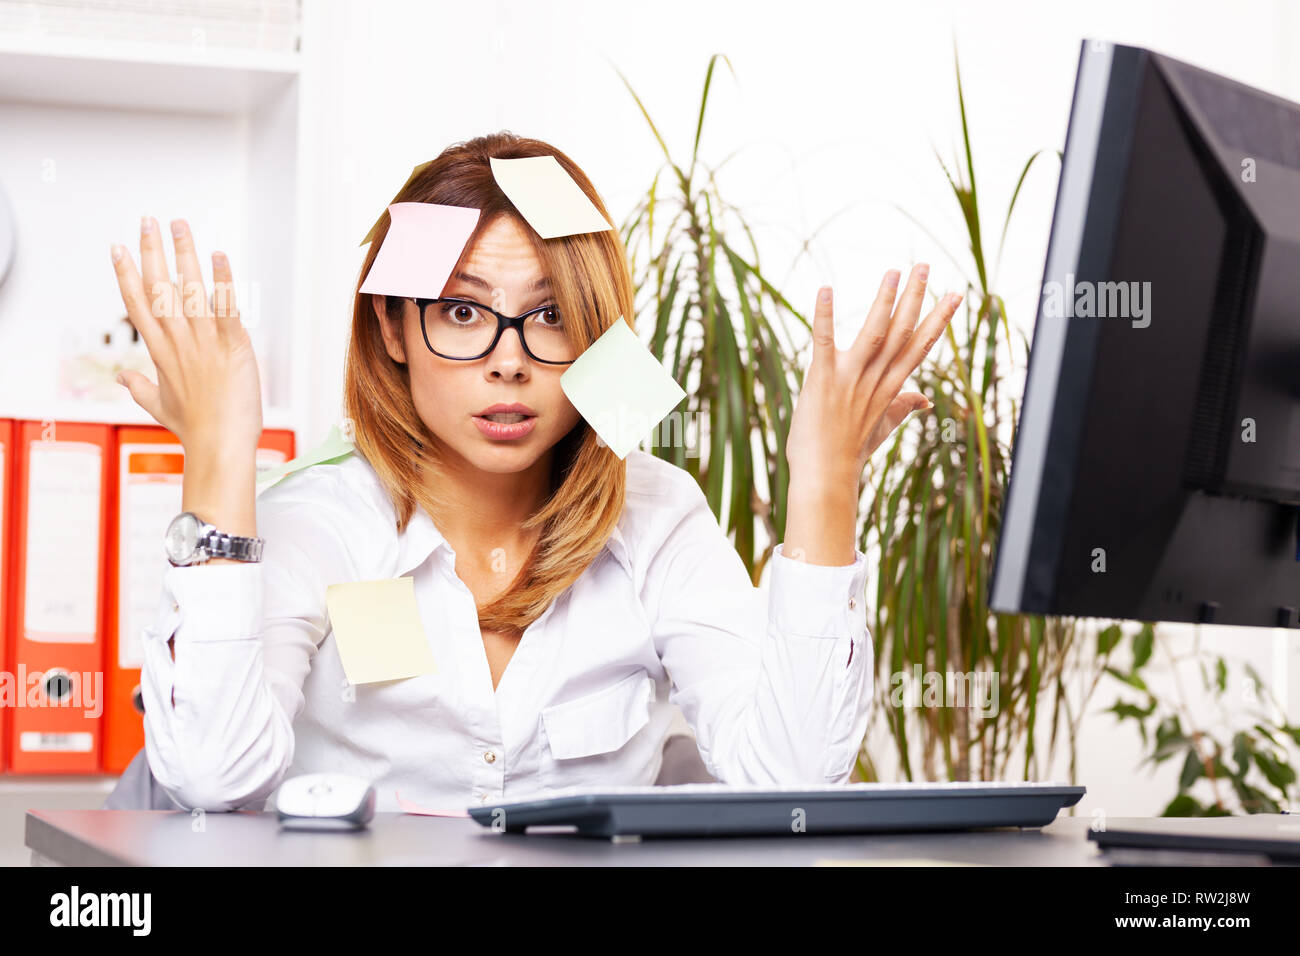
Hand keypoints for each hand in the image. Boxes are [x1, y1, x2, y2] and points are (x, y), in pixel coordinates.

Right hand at [110, 217, 262, 457]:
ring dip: (185, 254)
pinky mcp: (233, 346)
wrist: (221, 445)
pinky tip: (220, 256)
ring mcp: (204, 342)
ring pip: (189, 290)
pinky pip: (227, 308)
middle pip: (159, 287)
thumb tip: (123, 377)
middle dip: (152, 251)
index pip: (137, 304)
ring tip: (179, 225)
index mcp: (160, 352)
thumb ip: (140, 387)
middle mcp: (178, 341)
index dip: (126, 274)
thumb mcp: (159, 406)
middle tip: (148, 220)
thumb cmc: (196, 428)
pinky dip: (224, 281)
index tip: (117, 248)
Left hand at [785, 264, 961, 490]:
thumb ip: (904, 408)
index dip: (938, 320)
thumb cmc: (849, 453)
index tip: (955, 295)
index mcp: (889, 389)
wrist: (825, 477)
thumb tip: (925, 401)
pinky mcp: (822, 379)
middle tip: (924, 265)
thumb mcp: (883, 428)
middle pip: (902, 334)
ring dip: (884, 302)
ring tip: (894, 272)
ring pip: (874, 333)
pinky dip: (825, 315)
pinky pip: (824, 341)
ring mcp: (849, 379)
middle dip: (915, 298)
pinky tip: (826, 289)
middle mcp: (875, 380)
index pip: (919, 348)